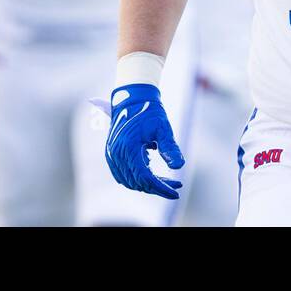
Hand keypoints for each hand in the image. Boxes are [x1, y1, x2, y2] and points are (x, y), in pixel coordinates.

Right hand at [104, 83, 183, 198]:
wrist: (132, 98)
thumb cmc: (150, 111)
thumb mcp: (163, 128)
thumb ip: (170, 148)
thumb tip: (179, 166)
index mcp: (127, 147)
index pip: (145, 177)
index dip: (161, 187)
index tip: (176, 192)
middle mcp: (116, 154)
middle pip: (137, 182)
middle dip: (157, 187)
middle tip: (176, 185)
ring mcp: (111, 155)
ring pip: (130, 181)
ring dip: (148, 184)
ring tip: (168, 181)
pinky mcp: (111, 155)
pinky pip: (124, 175)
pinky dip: (139, 178)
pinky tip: (154, 175)